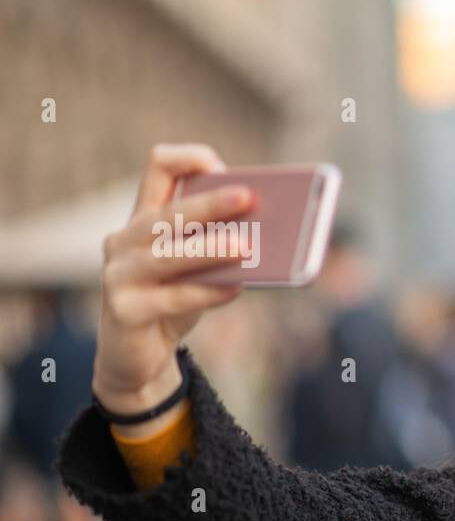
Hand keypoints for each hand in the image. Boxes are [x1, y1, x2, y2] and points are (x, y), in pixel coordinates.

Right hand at [93, 144, 251, 434]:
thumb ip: (217, 247)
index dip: (190, 159)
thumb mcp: (194, 270)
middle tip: (248, 198)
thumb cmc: (173, 303)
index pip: (158, 167)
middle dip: (210, 204)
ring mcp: (119, 274)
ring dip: (209, 249)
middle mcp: (124, 240)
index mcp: (144, 218)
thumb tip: (270, 235)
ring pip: (168, 254)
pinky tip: (234, 289)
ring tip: (246, 247)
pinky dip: (206, 293)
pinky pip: (172, 298)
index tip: (223, 168)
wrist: (137, 360)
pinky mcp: (124, 310)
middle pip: (168, 212)